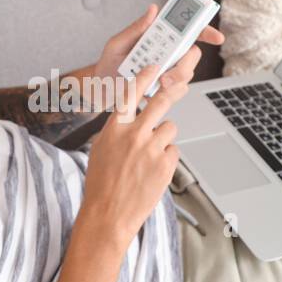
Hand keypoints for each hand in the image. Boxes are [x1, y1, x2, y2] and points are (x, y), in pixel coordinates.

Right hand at [77, 63, 187, 246]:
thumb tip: (133, 119)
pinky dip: (167, 158)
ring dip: (164, 138)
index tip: (154, 67)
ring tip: (150, 156)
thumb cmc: (102, 184)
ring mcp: (151, 149)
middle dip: (172, 92)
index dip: (144, 77)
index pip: (131, 93)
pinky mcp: (165, 164)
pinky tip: (153, 171)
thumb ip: (118, 130)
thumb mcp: (101, 149)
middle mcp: (134, 134)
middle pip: (161, 102)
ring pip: (170, 128)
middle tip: (180, 85)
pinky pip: (174, 150)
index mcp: (114, 128)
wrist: (108, 214)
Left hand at [91, 3, 224, 103]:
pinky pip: (177, 92)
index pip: (189, 31)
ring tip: (157, 84)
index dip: (206, 32)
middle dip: (185, 64)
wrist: (101, 88)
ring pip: (187, 75)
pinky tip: (152, 94)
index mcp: (160, 38)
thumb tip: (153, 10)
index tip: (217, 37)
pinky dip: (167, 94)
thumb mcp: (117, 43)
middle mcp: (169, 54)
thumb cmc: (109, 62)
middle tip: (167, 74)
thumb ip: (135, 28)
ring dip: (175, 81)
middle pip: (193, 55)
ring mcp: (169, 72)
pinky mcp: (165, 90)